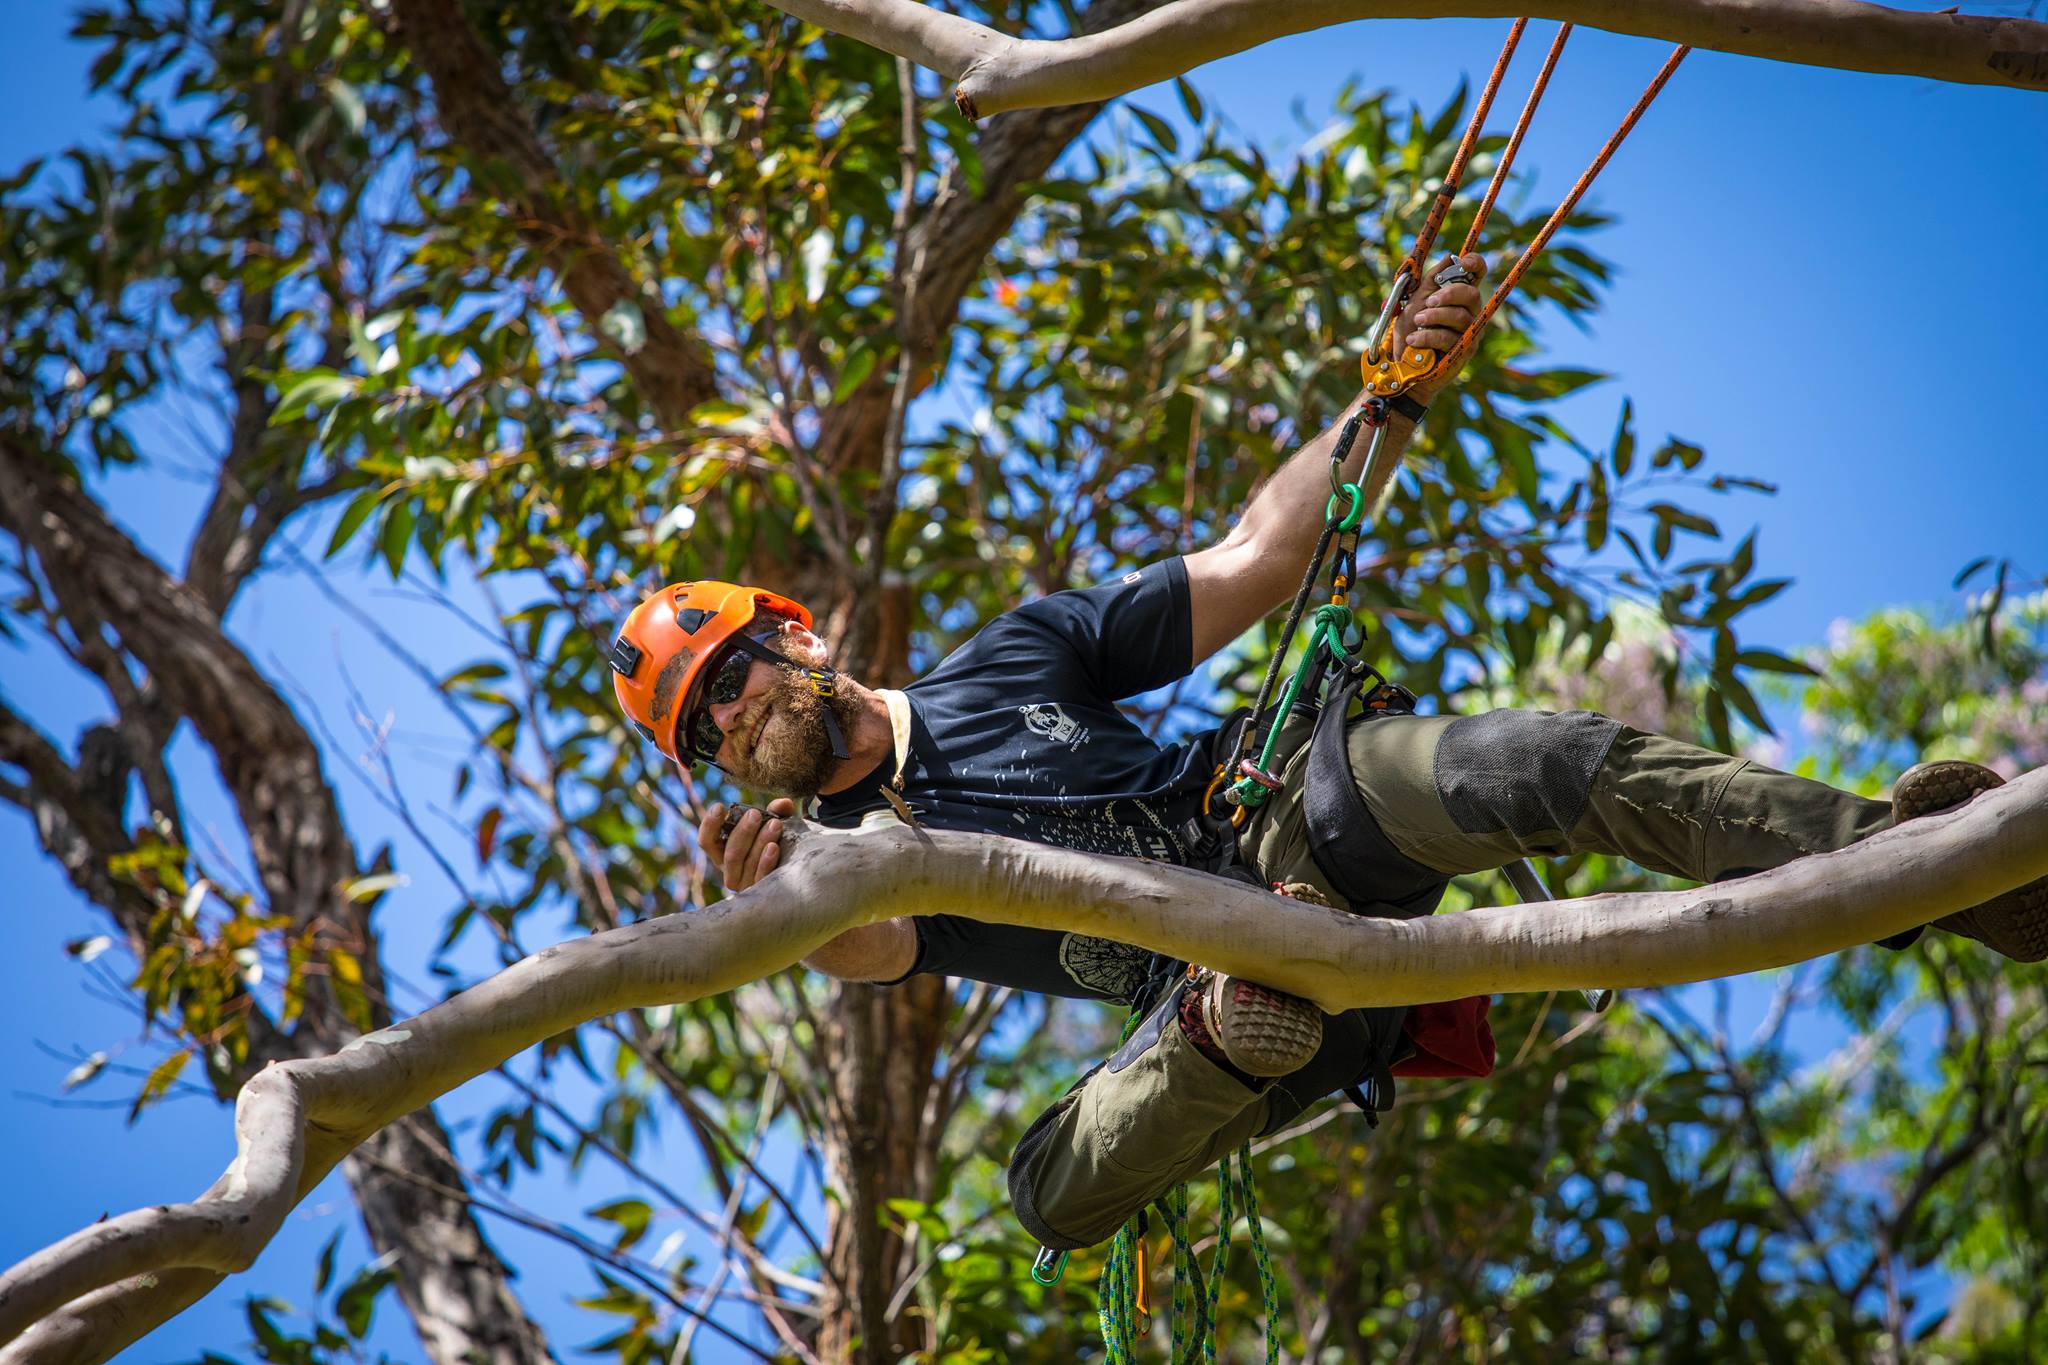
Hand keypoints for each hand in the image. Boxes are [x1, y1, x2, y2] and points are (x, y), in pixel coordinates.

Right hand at [698, 797, 797, 891]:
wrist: (795, 869)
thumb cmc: (777, 842)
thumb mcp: (774, 824)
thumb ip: (776, 812)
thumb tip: (784, 803)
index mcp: (723, 852)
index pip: (707, 841)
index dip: (710, 824)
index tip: (720, 807)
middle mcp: (729, 871)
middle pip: (729, 852)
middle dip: (742, 831)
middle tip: (755, 814)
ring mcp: (744, 884)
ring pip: (744, 862)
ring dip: (758, 841)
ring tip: (775, 824)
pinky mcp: (760, 892)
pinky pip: (760, 877)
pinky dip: (766, 861)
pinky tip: (774, 847)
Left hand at [1391, 251, 1488, 399]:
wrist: (1402, 365)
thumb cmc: (1411, 332)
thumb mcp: (1416, 301)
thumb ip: (1432, 280)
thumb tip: (1449, 257)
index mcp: (1459, 297)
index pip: (1477, 274)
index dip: (1475, 264)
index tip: (1463, 263)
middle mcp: (1470, 313)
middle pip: (1471, 295)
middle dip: (1448, 295)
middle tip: (1428, 301)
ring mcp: (1469, 333)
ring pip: (1460, 317)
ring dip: (1433, 317)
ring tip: (1417, 322)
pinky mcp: (1463, 352)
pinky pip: (1449, 338)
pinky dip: (1428, 336)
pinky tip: (1414, 339)